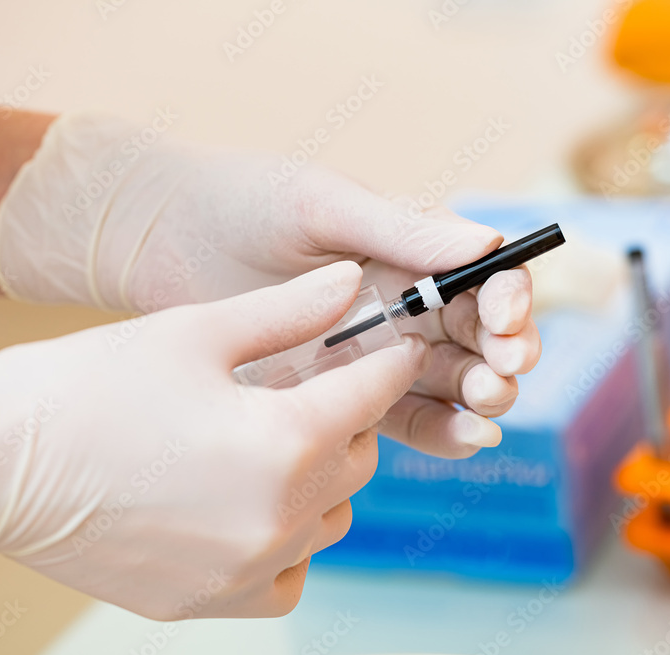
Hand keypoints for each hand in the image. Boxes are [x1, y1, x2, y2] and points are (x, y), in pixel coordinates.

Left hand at [0, 113, 541, 456]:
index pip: (483, 277)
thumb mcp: (323, 204)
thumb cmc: (243, 202)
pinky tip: (462, 437)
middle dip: (502, 357)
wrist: (162, 240)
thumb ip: (402, 229)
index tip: (503, 318)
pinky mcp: (341, 390)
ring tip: (482, 406)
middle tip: (498, 373)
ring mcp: (374, 350)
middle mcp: (403, 300)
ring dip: (480, 398)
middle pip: (478, 337)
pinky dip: (442, 430)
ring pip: (450, 382)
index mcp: (410, 247)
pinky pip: (405, 415)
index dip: (507, 299)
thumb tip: (488, 242)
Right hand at [0, 262, 428, 618]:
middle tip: (314, 388)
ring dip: (321, 478)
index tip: (399, 350)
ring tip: (274, 443)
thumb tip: (350, 282)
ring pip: (328, 519)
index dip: (390, 366)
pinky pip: (287, 576)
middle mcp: (276, 519)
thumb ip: (289, 311)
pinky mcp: (209, 602)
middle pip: (358, 461)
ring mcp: (244, 571)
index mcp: (282, 443)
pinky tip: (252, 505)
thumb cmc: (86, 389)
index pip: (372, 397)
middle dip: (348, 418)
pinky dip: (287, 540)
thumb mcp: (196, 331)